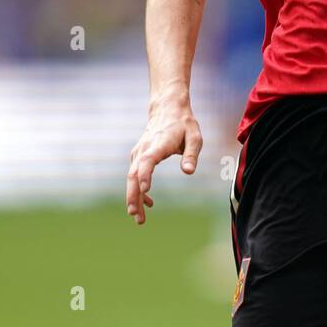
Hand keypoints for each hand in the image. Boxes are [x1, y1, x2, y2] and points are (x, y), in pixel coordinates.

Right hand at [126, 93, 203, 224]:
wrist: (168, 108)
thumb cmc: (184, 124)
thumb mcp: (194, 137)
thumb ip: (191, 155)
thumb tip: (188, 172)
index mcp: (158, 143)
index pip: (147, 160)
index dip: (145, 175)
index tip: (145, 190)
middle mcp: (144, 148)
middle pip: (134, 174)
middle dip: (133, 196)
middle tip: (137, 216)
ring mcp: (139, 152)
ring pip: (131, 177)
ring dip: (133, 197)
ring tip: (139, 217)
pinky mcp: (138, 156)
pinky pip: (134, 175)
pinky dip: (138, 190)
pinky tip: (148, 202)